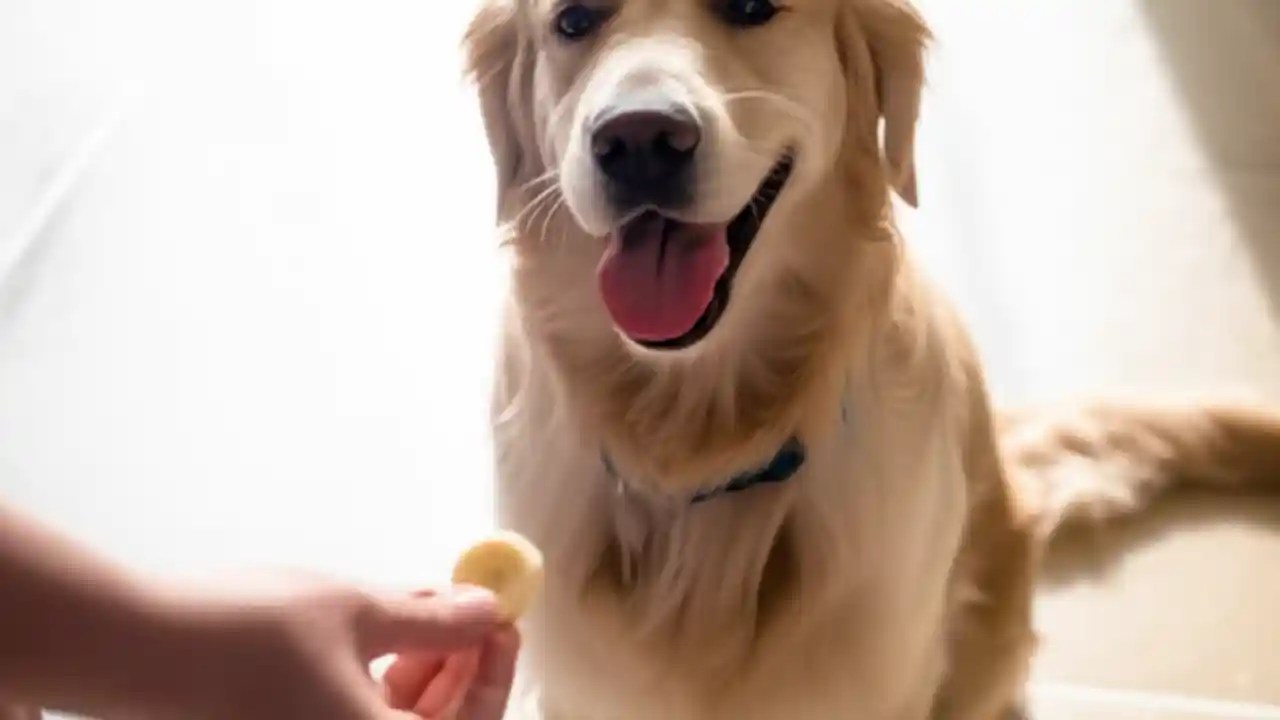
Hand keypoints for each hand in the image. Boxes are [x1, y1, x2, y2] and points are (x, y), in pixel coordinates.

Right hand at [159, 575, 516, 719]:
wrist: (134, 649)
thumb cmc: (244, 632)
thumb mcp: (357, 611)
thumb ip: (433, 619)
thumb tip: (486, 610)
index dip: (492, 670)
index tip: (502, 618)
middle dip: (458, 665)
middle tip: (466, 605)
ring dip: (418, 669)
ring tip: (419, 605)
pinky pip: (352, 717)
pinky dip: (376, 678)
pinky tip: (377, 630)